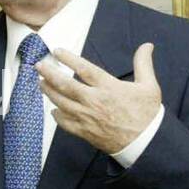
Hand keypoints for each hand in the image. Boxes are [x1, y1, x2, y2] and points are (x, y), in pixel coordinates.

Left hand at [36, 44, 161, 155]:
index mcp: (108, 87)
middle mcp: (94, 101)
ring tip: (41, 83)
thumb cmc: (147, 114)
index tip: (57, 51)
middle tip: (39, 65)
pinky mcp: (85, 132)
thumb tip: (147, 45)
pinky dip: (57, 116)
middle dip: (50, 74)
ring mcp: (88, 117)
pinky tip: (53, 110)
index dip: (69, 59)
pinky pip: (65, 123)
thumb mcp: (149, 86)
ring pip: (62, 103)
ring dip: (49, 92)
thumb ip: (143, 64)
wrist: (146, 143)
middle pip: (66, 85)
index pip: (84, 69)